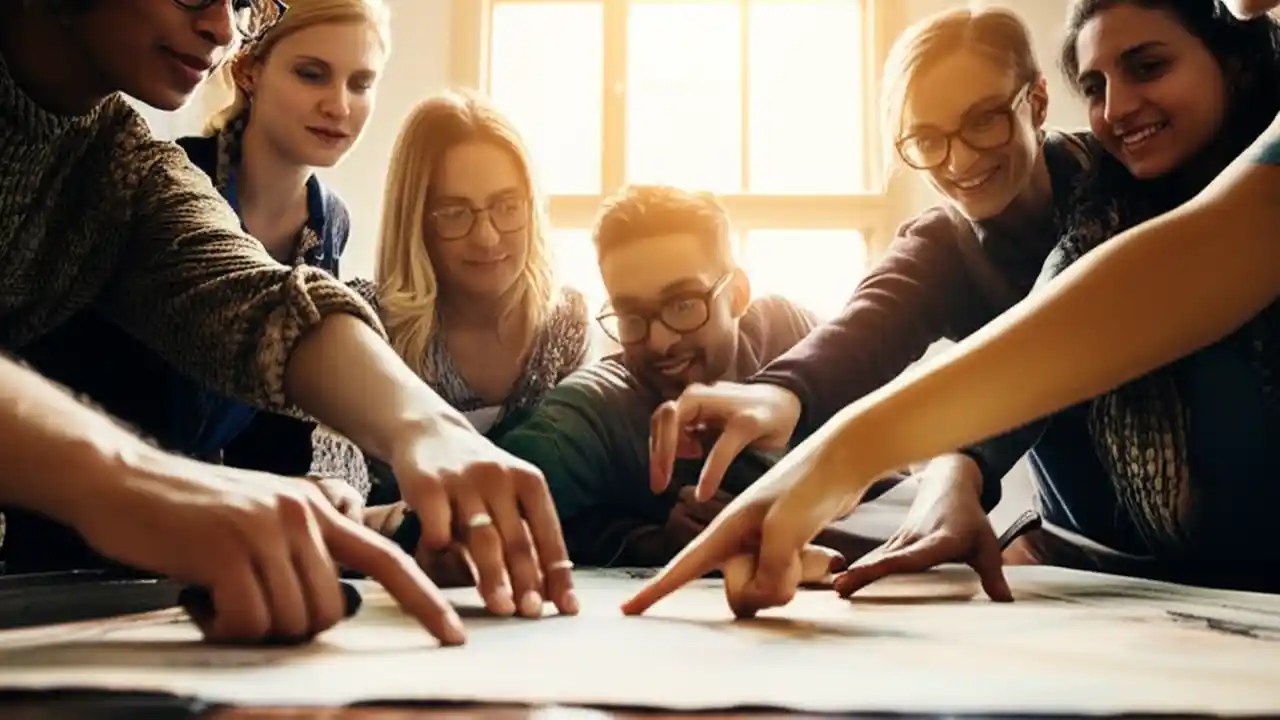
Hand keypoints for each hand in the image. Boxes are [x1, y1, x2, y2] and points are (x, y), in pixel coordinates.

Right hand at [74, 447, 464, 645]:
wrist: (125, 480)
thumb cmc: (195, 511)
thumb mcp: (266, 514)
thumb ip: (307, 547)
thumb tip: (333, 605)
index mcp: (318, 510)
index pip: (389, 560)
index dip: (425, 601)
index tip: (454, 635)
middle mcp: (302, 516)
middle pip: (329, 611)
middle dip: (292, 626)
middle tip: (246, 606)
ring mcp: (266, 531)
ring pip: (290, 621)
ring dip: (251, 626)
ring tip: (219, 597)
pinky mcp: (227, 551)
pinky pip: (248, 622)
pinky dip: (224, 627)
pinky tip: (201, 601)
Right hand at [389, 418, 577, 618]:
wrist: (429, 432)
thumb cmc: (478, 477)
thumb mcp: (510, 492)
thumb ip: (527, 533)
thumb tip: (550, 590)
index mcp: (529, 481)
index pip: (549, 533)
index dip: (558, 572)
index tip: (567, 606)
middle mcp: (500, 478)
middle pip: (518, 539)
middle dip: (528, 581)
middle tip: (532, 613)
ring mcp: (463, 481)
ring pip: (483, 538)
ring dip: (495, 577)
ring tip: (502, 608)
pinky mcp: (428, 485)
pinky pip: (439, 527)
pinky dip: (444, 550)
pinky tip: (445, 566)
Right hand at [623, 438, 870, 616]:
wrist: (844, 460)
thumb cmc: (810, 484)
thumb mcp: (788, 525)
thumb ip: (773, 568)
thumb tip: (770, 596)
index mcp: (725, 530)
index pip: (683, 566)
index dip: (654, 592)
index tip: (625, 611)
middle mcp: (738, 541)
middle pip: (740, 594)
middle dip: (768, 585)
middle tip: (793, 551)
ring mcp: (760, 547)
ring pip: (767, 591)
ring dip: (794, 577)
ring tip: (809, 546)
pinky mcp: (782, 550)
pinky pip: (786, 581)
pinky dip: (806, 571)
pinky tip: (820, 550)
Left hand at [649, 382, 801, 500]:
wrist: (789, 399)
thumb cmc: (750, 415)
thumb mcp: (716, 425)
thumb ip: (695, 434)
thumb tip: (678, 453)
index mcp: (693, 400)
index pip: (661, 420)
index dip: (654, 449)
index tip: (656, 482)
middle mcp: (702, 396)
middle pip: (664, 417)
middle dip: (657, 452)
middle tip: (657, 485)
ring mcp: (723, 405)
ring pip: (680, 422)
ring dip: (668, 454)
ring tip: (669, 483)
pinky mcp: (745, 422)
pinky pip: (720, 449)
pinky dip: (709, 472)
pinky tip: (704, 492)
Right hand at [833, 455, 1011, 601]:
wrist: (949, 484)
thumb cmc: (969, 518)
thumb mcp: (987, 544)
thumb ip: (993, 574)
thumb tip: (1005, 602)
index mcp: (938, 540)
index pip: (911, 557)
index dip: (889, 566)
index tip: (871, 572)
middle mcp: (914, 539)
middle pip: (886, 559)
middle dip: (863, 573)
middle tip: (840, 588)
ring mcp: (901, 540)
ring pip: (877, 558)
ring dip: (856, 573)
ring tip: (837, 590)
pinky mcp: (895, 543)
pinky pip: (876, 558)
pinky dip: (860, 570)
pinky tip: (844, 584)